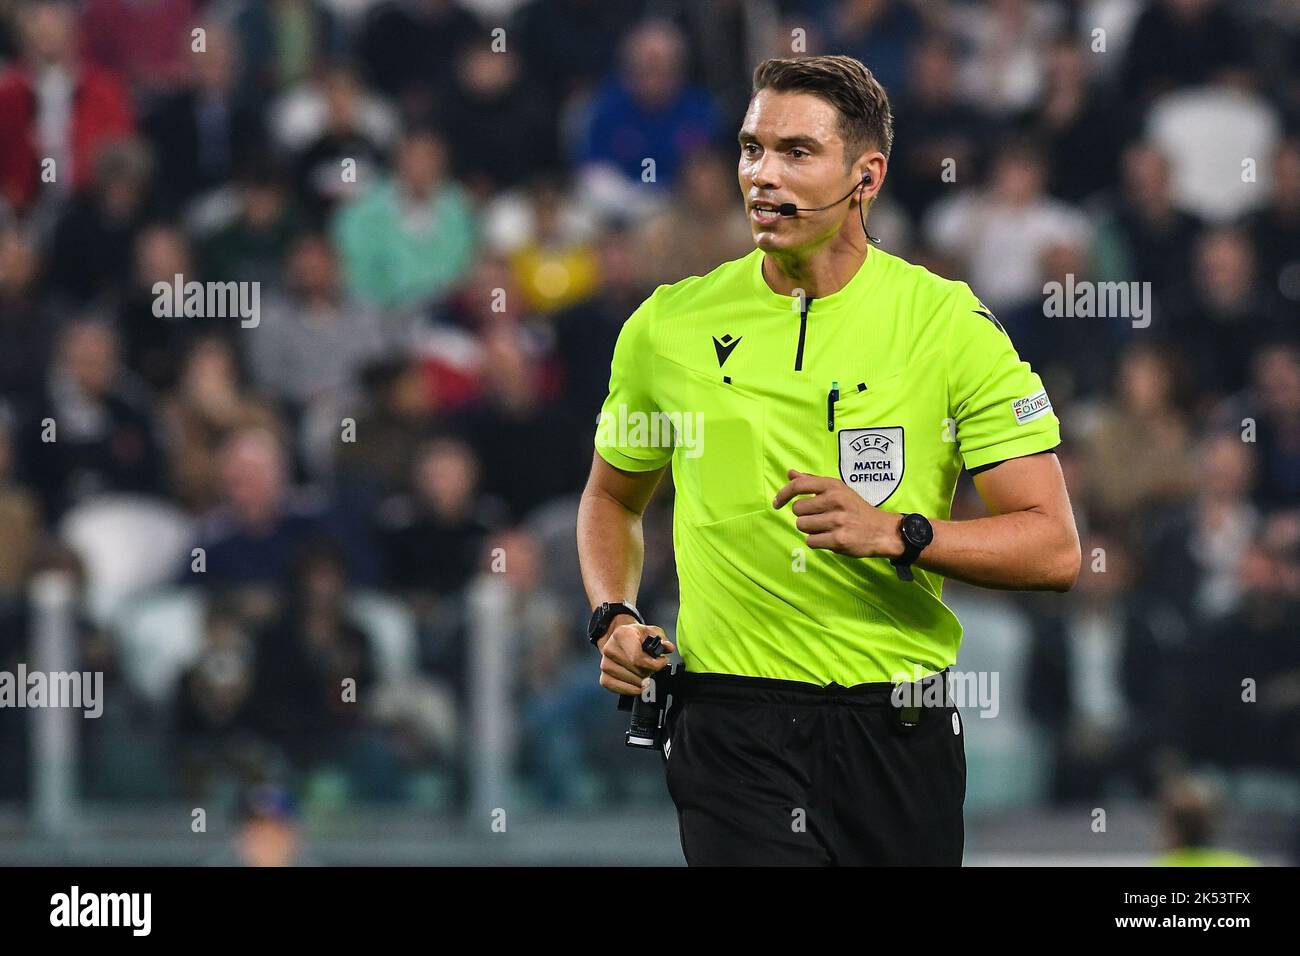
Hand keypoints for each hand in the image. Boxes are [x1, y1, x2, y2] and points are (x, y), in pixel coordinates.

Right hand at [596, 616, 674, 695]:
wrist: (619, 639)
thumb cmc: (635, 636)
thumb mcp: (651, 631)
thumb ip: (662, 639)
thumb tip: (668, 648)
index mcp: (621, 635)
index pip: (637, 658)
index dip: (654, 664)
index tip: (663, 662)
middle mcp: (610, 649)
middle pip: (636, 671)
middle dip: (651, 672)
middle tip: (654, 667)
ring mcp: (605, 665)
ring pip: (631, 681)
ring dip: (643, 681)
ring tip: (646, 672)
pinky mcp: (604, 678)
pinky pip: (619, 689)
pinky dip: (633, 690)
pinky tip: (639, 685)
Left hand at [772, 468, 904, 558]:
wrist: (882, 531)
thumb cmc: (856, 509)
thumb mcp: (838, 490)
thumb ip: (812, 481)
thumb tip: (790, 473)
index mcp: (833, 486)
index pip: (798, 485)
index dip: (783, 494)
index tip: (776, 503)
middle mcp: (835, 500)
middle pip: (797, 510)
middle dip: (804, 516)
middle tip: (820, 518)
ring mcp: (837, 521)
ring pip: (802, 526)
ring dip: (810, 529)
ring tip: (826, 528)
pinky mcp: (838, 540)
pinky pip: (811, 541)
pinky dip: (817, 541)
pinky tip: (830, 538)